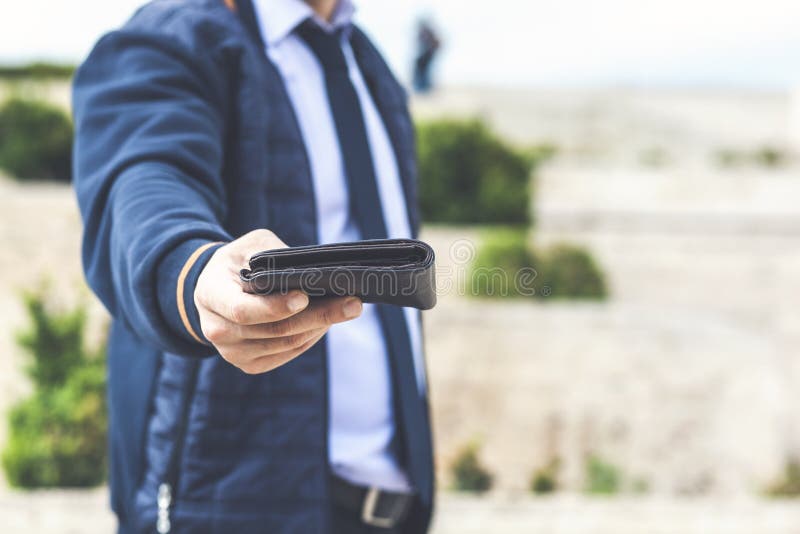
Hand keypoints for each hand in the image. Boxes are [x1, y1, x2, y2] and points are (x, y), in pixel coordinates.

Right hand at [194, 229, 361, 373]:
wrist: (217, 288)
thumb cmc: (238, 261)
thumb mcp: (251, 245)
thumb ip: (276, 257)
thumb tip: (311, 274)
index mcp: (209, 294)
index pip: (242, 310)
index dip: (275, 307)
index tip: (304, 297)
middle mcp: (217, 329)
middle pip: (274, 330)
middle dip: (318, 316)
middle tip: (352, 304)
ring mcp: (232, 352)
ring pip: (287, 344)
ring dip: (320, 326)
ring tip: (346, 308)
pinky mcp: (249, 364)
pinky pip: (288, 353)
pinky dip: (311, 337)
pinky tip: (327, 321)